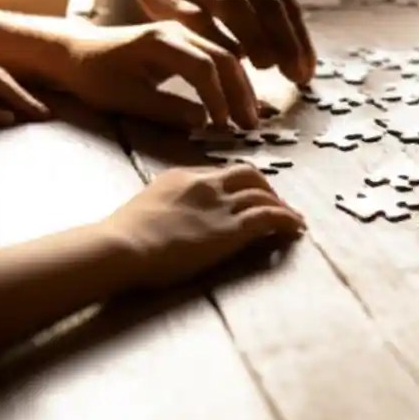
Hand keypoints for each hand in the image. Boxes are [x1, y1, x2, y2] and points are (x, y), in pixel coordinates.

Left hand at [56, 21, 259, 128]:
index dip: (218, 99)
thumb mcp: (125, 97)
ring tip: (248, 118)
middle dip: (240, 93)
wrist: (75, 51)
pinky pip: (217, 58)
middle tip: (249, 125)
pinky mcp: (184, 42)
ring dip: (240, 88)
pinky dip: (231, 80)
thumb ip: (164, 108)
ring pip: (226, 57)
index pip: (204, 67)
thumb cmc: (94, 75)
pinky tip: (238, 101)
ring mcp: (183, 34)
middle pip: (224, 58)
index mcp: (161, 42)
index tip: (222, 126)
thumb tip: (203, 121)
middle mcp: (177, 32)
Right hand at [106, 165, 304, 288]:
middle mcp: (206, 184)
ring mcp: (221, 204)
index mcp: (182, 176)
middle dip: (264, 188)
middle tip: (274, 204)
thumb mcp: (146, 209)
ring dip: (281, 206)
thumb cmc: (123, 238)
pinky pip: (271, 216)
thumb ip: (165, 208)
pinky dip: (287, 220)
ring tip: (292, 219)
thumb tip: (169, 220)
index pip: (219, 174)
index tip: (245, 197)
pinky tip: (296, 228)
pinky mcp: (233, 228)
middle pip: (247, 175)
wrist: (122, 246)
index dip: (238, 185)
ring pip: (264, 195)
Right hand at [125, 0, 315, 82]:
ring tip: (266, 67)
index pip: (286, 3)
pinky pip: (197, 17)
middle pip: (267, 3)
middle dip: (285, 41)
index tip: (307, 72)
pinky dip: (216, 39)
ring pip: (234, 5)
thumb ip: (268, 17)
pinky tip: (229, 60)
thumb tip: (300, 61)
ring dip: (255, 37)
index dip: (300, 40)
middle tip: (295, 75)